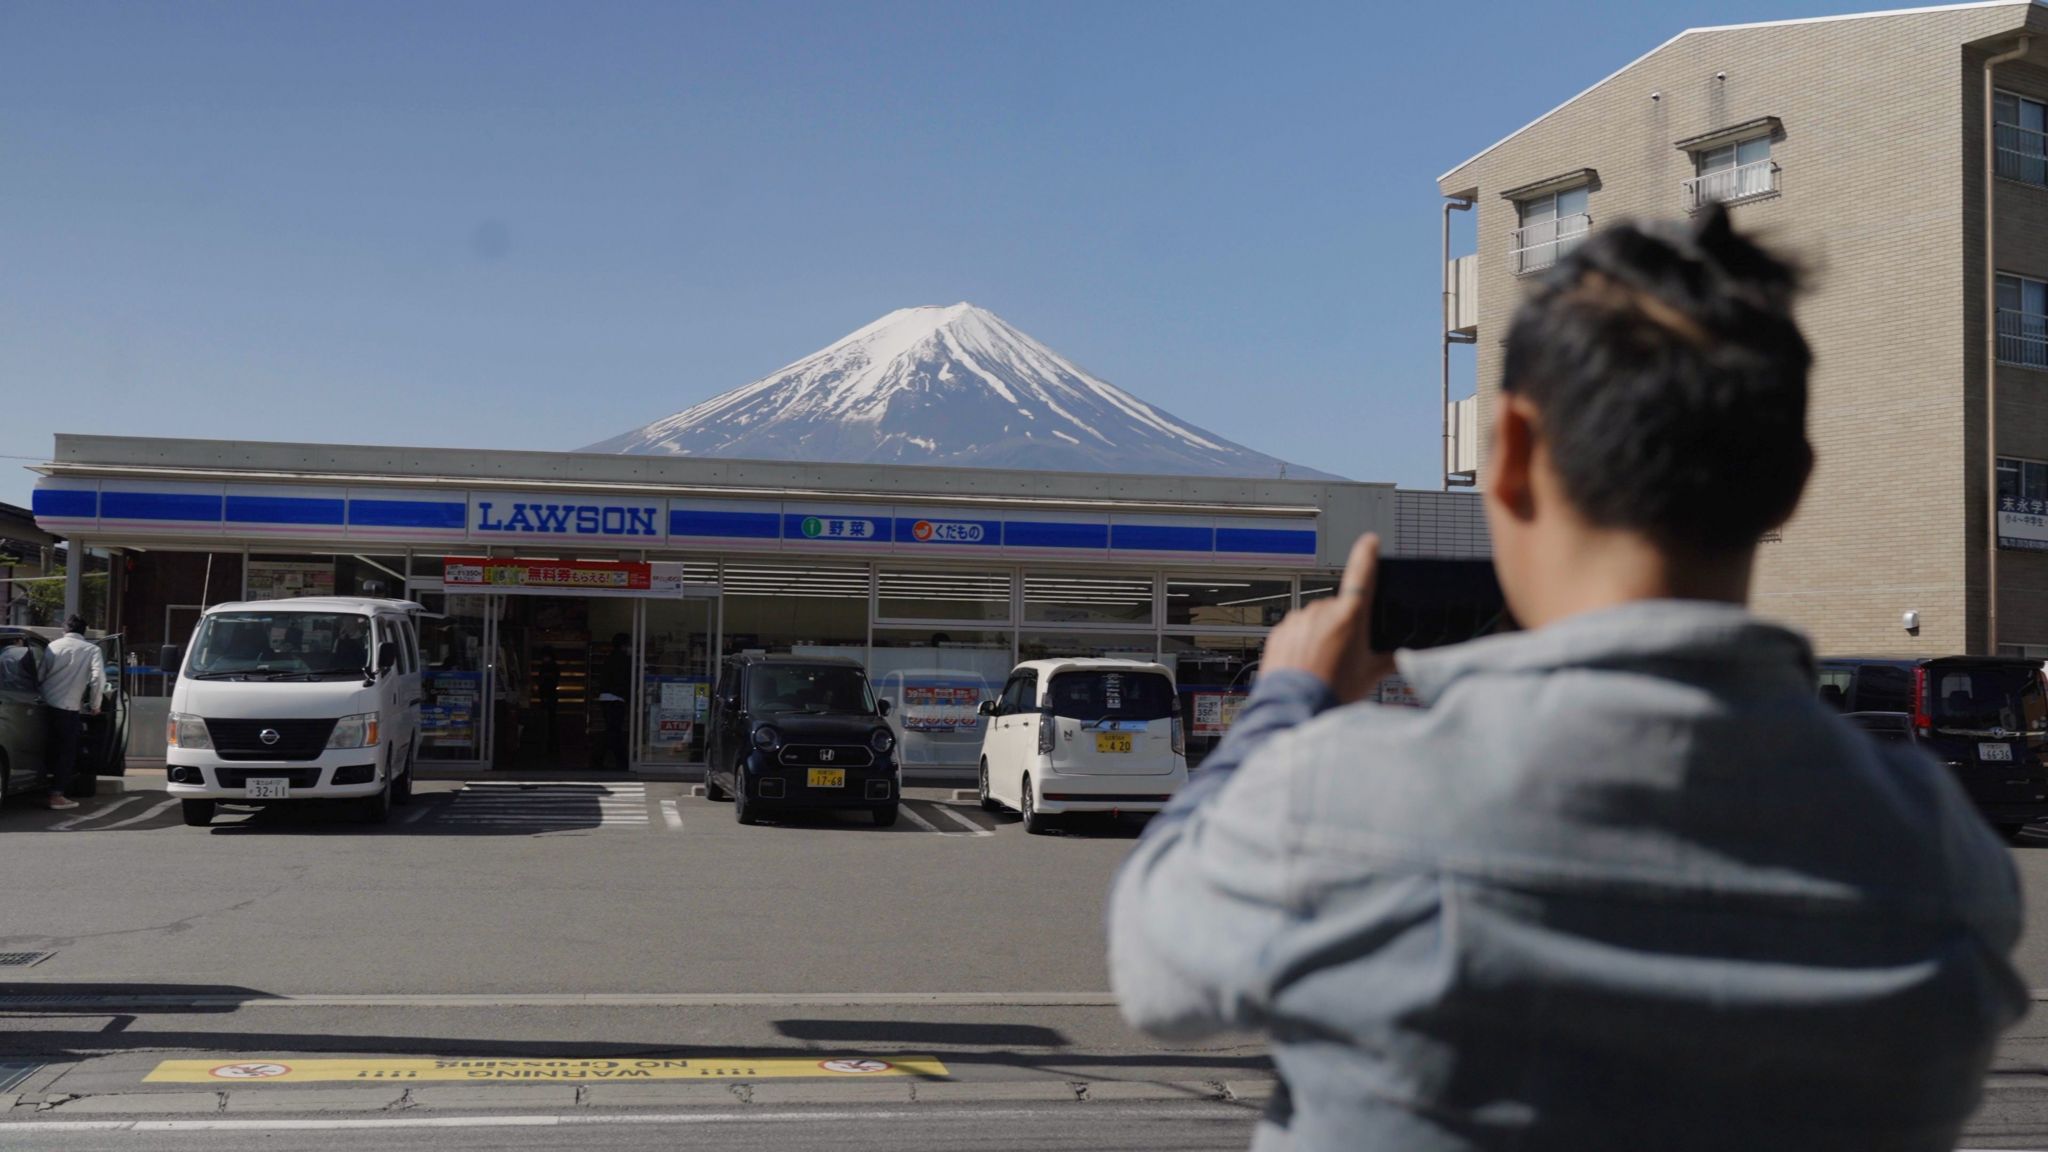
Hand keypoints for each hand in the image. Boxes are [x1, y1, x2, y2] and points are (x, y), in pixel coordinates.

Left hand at [1260, 533, 1395, 703]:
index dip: (1367, 554)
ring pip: (1316, 620)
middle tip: (1344, 655)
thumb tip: (1405, 655)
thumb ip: (1390, 659)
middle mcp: (1322, 612)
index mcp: (1350, 616)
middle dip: (1344, 625)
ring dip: (1321, 634)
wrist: (1295, 707)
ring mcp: (1298, 620)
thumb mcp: (1371, 675)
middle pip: (1339, 608)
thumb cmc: (1333, 691)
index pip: (1361, 574)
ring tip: (1322, 664)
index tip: (1370, 541)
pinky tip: (1305, 664)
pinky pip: (1295, 630)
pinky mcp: (1280, 631)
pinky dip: (1301, 642)